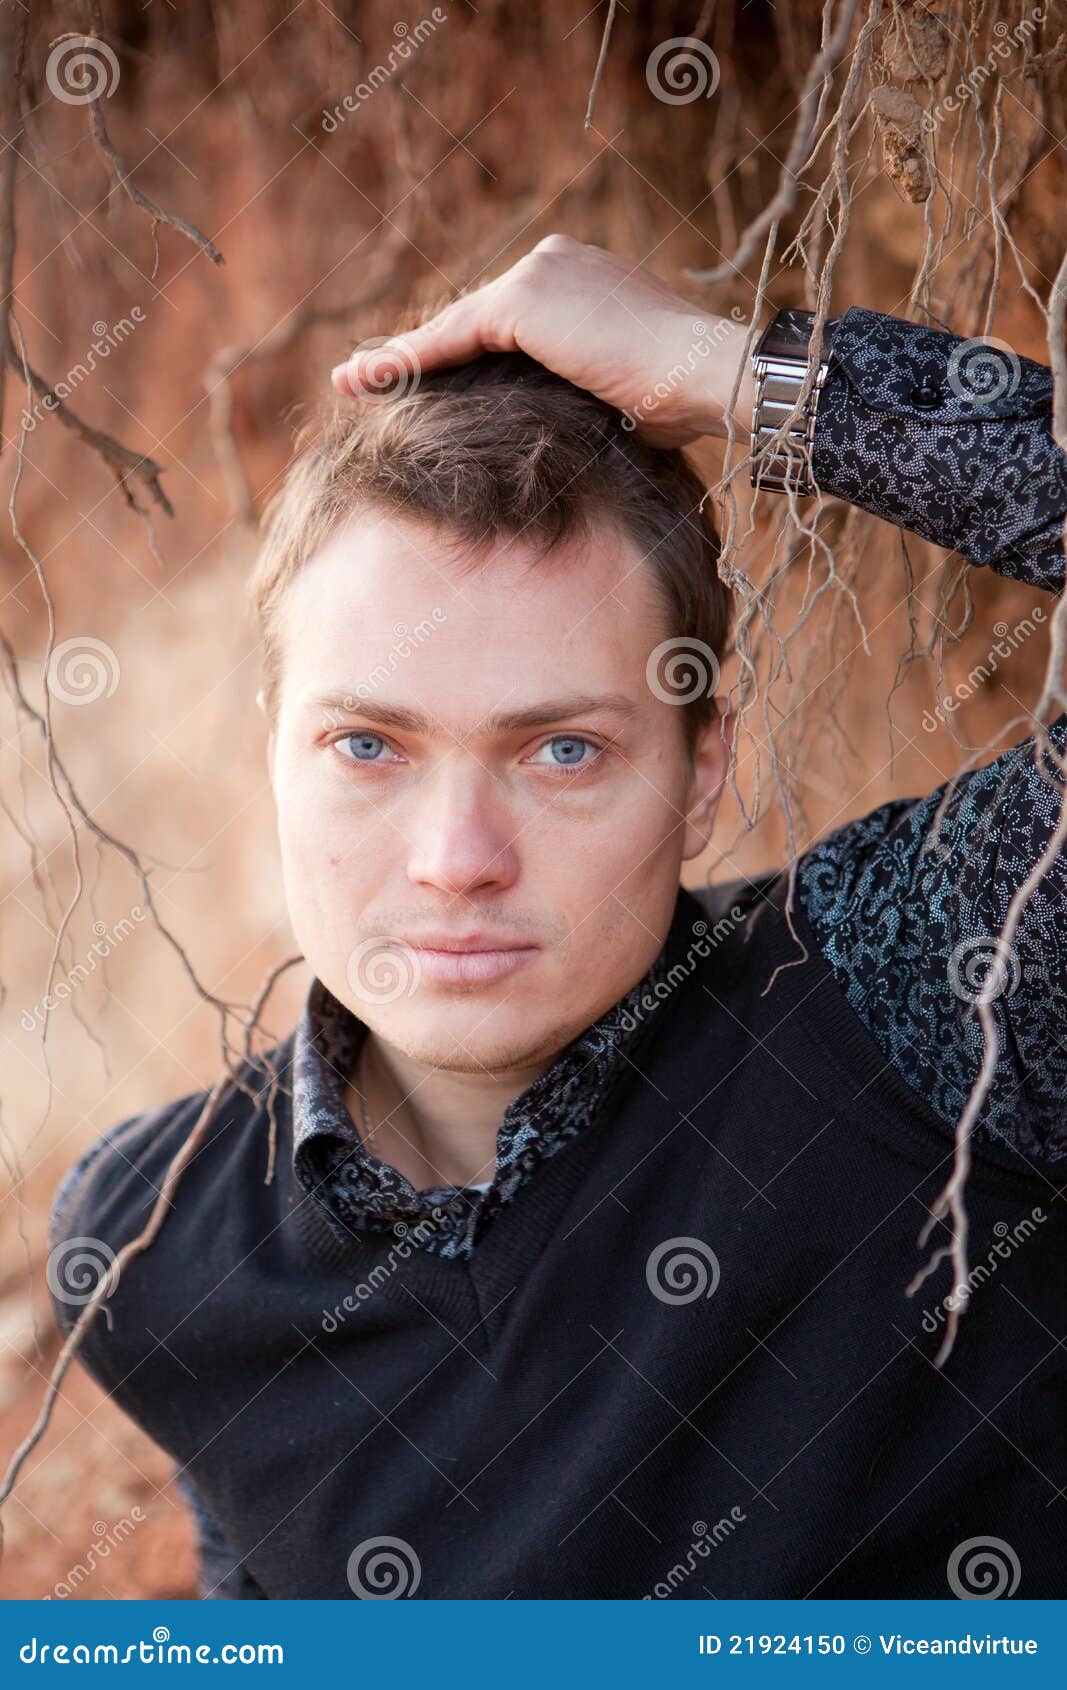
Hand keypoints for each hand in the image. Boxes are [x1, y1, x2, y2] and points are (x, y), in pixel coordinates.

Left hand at [330, 234, 756, 447]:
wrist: (707, 375)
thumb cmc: (681, 401)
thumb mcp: (619, 394)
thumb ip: (577, 393)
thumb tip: (557, 433)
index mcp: (579, 281)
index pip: (501, 323)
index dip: (454, 354)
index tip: (416, 380)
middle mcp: (553, 262)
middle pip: (470, 320)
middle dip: (419, 353)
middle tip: (365, 382)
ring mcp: (538, 273)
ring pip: (455, 328)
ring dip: (401, 359)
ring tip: (351, 384)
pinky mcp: (523, 300)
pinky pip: (451, 338)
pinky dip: (408, 363)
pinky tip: (365, 382)